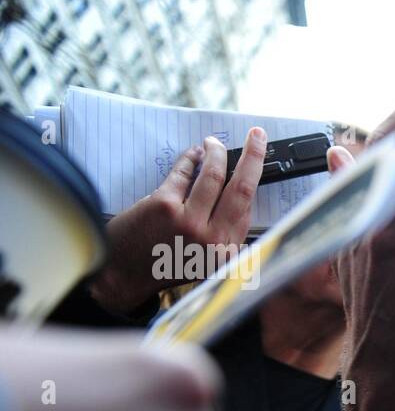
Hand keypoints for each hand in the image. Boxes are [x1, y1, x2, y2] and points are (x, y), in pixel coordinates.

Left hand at [92, 128, 266, 314]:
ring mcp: (189, 221)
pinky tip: (192, 154)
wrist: (122, 275)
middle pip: (242, 188)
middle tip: (256, 135)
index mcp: (227, 252)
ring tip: (214, 144)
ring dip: (216, 152)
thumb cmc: (163, 265)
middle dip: (253, 156)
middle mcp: (213, 238)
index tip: (256, 162)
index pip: (247, 209)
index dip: (252, 181)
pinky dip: (189, 159)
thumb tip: (236, 197)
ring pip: (213, 175)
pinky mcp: (163, 206)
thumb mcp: (205, 260)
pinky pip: (183, 173)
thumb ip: (222, 234)